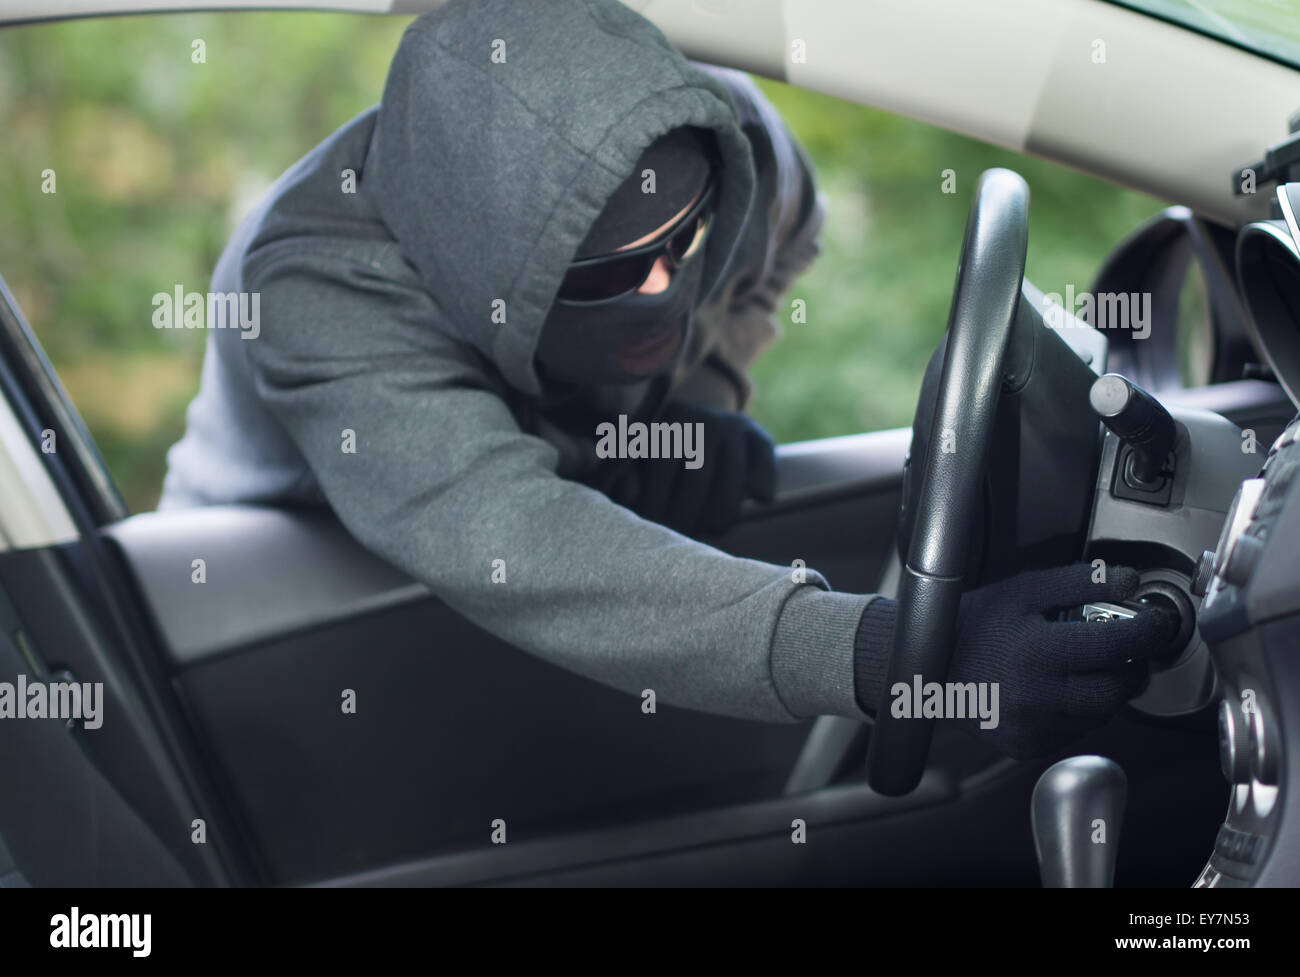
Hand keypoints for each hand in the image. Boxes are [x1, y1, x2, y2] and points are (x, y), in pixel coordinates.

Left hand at [603, 402, 775, 535]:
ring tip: (713, 531)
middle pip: (697, 475)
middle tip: (682, 537)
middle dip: (688, 514)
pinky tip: (757, 503)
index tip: (652, 527)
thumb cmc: (669, 458)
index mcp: (669, 419)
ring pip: (732, 475)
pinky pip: (764, 463)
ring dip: (723, 511)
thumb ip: (630, 477)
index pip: (661, 464)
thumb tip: (624, 496)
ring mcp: (734, 425)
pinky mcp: (760, 437)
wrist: (712, 434)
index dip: (657, 501)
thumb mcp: (645, 460)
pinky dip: (763, 484)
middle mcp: (703, 417)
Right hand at [855, 564, 1179, 759]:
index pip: (1117, 644)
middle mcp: (1037, 696)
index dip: (1148, 631)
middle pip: (1117, 688)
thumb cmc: (975, 624)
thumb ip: (1079, 582)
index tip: (1157, 622)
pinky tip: (1059, 688)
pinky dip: (1079, 710)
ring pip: (1100, 714)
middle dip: (1131, 666)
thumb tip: (1130, 581)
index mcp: (1037, 651)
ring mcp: (1033, 727)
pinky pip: (1075, 731)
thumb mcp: (1023, 590)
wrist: (929, 667)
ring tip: (1087, 665)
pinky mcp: (1028, 746)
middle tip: (1124, 647)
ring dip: (1106, 689)